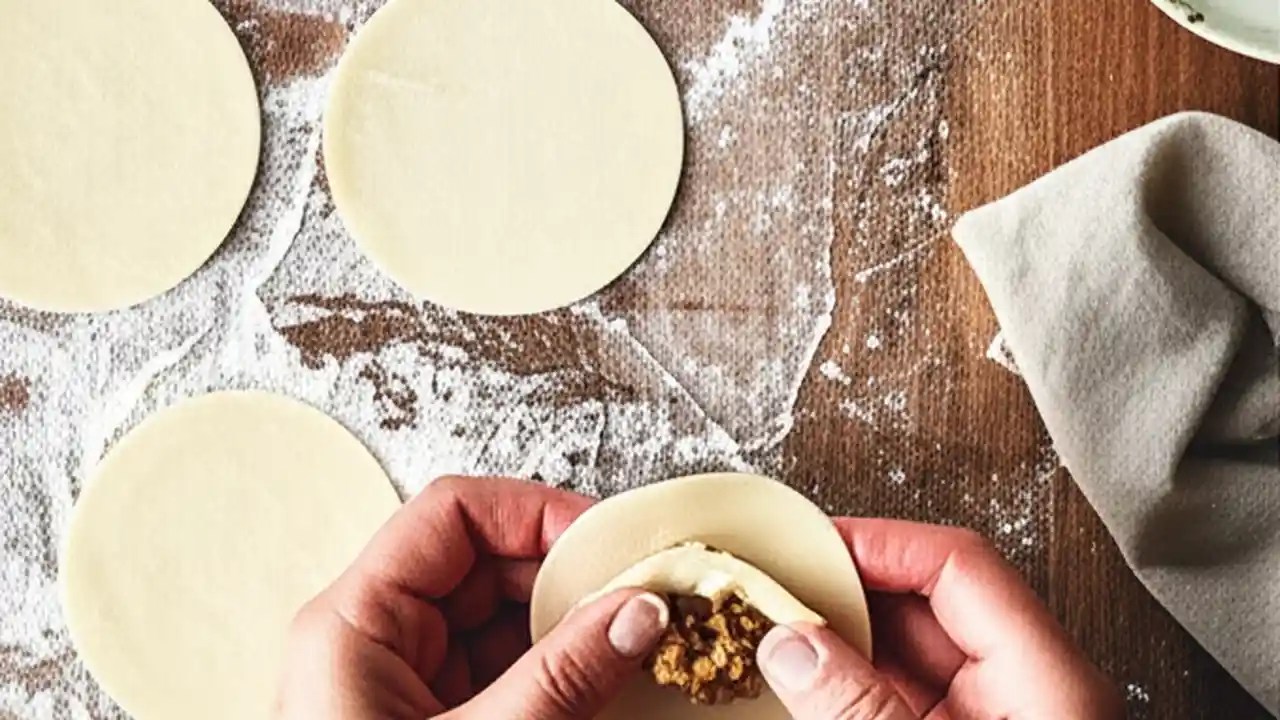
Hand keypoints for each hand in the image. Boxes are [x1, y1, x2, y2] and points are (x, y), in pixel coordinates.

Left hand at [273, 476, 669, 718]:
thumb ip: (563, 675)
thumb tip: (637, 609)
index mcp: (355, 622)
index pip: (453, 515)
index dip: (536, 512)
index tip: (611, 543)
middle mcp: (374, 636)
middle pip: (481, 561)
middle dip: (566, 574)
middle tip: (641, 593)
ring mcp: (403, 678)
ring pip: (498, 615)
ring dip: (568, 622)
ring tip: (635, 637)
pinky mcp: (431, 715)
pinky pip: (500, 664)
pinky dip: (554, 665)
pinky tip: (603, 677)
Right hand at [756, 519, 1123, 718]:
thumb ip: (861, 707)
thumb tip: (792, 646)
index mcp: (1051, 683)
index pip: (961, 565)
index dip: (881, 541)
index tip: (813, 544)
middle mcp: (1027, 693)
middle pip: (929, 603)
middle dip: (847, 590)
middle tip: (779, 587)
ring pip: (908, 654)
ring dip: (840, 640)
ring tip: (777, 631)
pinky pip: (901, 697)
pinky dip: (849, 685)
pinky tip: (804, 682)